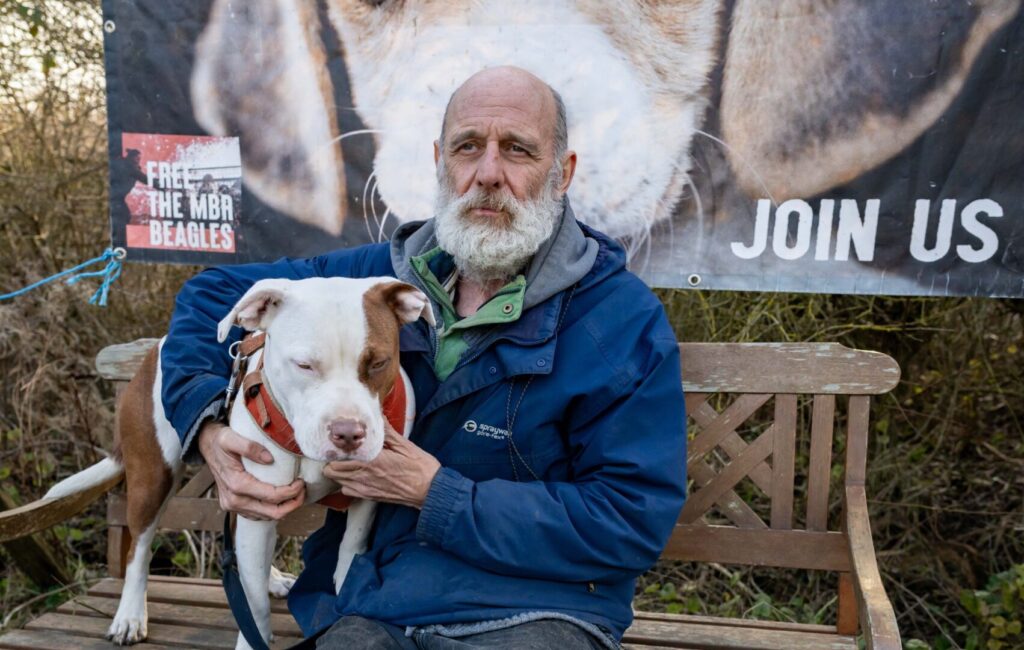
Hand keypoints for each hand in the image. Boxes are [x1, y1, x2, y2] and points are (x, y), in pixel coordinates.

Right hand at [198, 420, 304, 519]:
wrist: (207, 445)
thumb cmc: (221, 440)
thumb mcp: (232, 438)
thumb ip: (250, 447)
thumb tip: (270, 459)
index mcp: (236, 485)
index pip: (272, 496)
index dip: (291, 492)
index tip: (301, 481)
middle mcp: (234, 500)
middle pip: (272, 513)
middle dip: (293, 504)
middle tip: (303, 490)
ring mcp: (232, 506)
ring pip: (266, 517)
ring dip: (285, 508)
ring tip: (296, 493)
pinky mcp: (233, 506)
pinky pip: (258, 515)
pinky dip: (273, 510)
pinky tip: (282, 498)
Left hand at [323, 424, 440, 508]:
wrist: (430, 491)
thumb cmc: (420, 467)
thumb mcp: (404, 445)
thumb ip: (386, 431)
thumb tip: (376, 415)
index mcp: (371, 461)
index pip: (338, 458)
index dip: (334, 449)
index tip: (338, 441)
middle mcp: (363, 477)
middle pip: (331, 471)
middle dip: (333, 460)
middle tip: (341, 451)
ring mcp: (365, 489)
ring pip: (337, 482)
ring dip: (339, 472)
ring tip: (349, 461)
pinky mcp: (369, 497)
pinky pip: (348, 491)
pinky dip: (347, 483)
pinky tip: (357, 474)